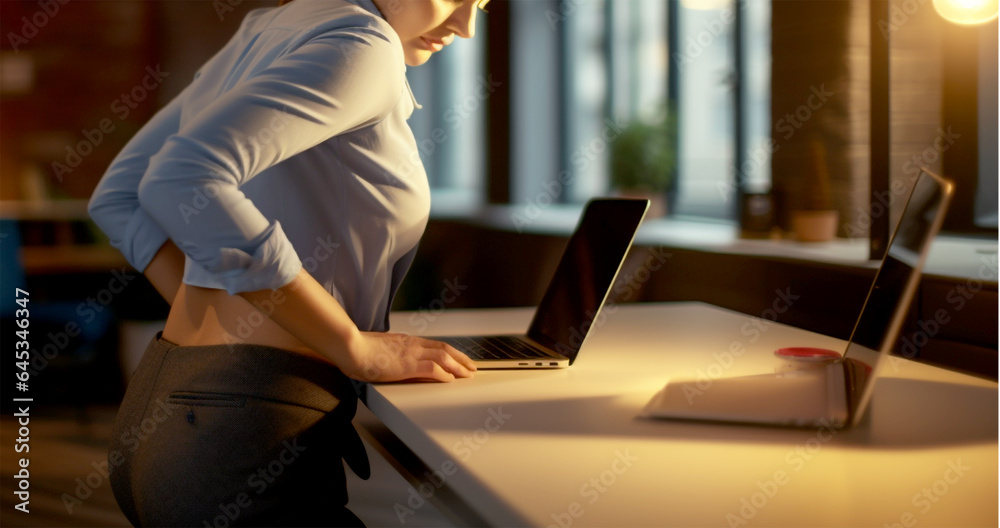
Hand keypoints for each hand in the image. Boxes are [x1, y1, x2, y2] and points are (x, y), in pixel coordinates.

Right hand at [344, 332, 476, 382]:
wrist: (351, 347)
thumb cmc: (359, 350)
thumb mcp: (381, 349)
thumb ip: (392, 354)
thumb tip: (396, 361)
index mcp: (407, 341)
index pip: (435, 345)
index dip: (450, 352)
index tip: (459, 358)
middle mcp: (413, 344)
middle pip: (445, 348)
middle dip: (461, 358)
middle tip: (472, 366)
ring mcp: (411, 353)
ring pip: (443, 357)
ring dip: (458, 366)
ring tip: (467, 374)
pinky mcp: (407, 364)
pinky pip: (432, 368)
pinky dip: (444, 374)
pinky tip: (450, 379)